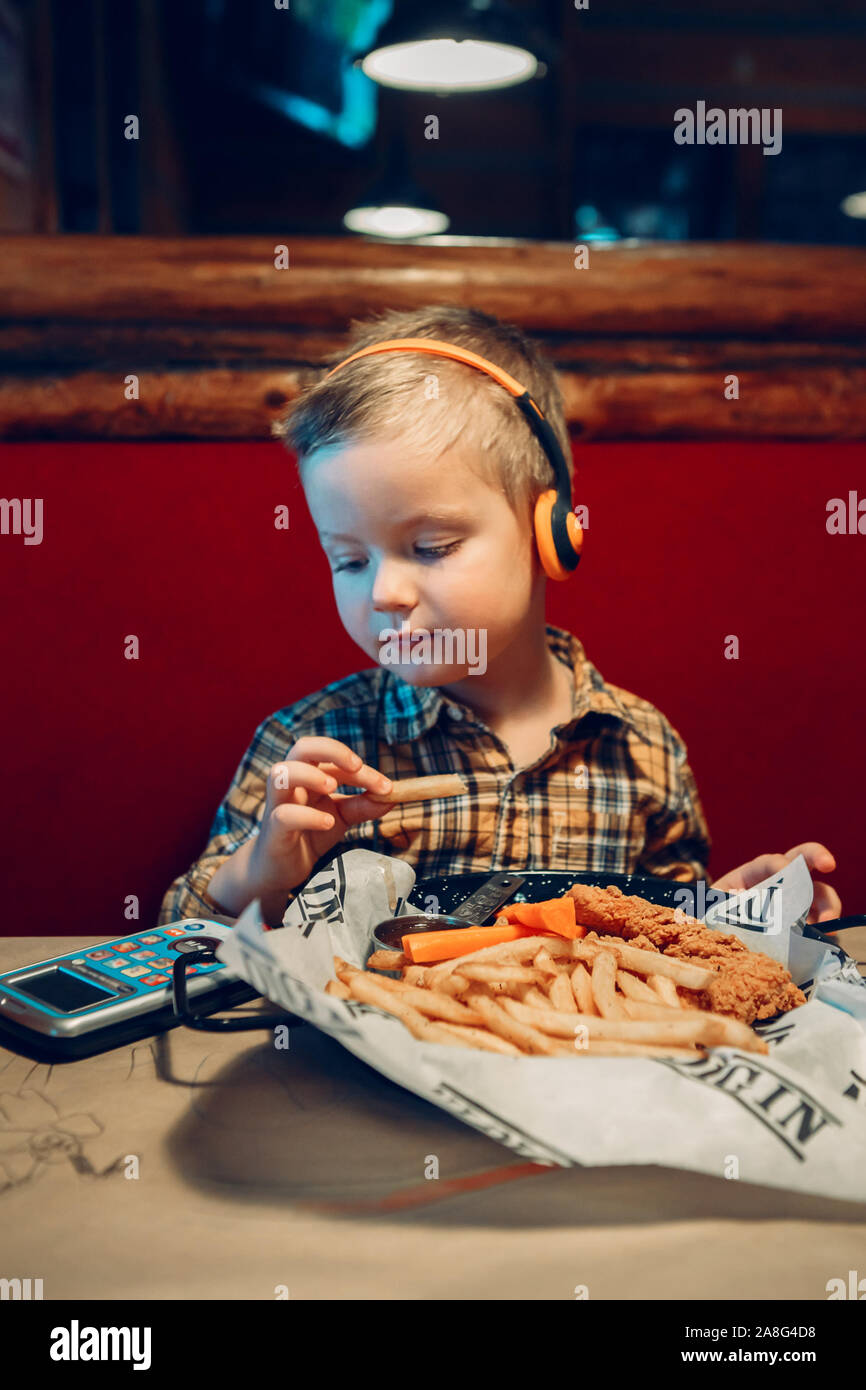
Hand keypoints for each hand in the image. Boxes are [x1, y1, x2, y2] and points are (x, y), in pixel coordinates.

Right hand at [248, 736, 394, 899]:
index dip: (362, 769)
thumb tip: (393, 796)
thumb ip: (363, 805)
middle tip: (355, 765)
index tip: (387, 787)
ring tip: (332, 787)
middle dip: (330, 750)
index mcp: (309, 774)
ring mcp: (278, 804)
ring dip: (309, 775)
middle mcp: (292, 783)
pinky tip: (328, 823)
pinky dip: (307, 816)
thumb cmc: (309, 833)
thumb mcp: (342, 816)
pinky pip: (284, 815)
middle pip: (302, 748)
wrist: (281, 868)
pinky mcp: (273, 830)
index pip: (334, 758)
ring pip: (281, 773)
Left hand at [711, 842, 841, 926]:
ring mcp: (796, 903)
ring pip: (820, 894)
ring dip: (828, 905)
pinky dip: (825, 929)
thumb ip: (721, 902)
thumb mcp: (714, 906)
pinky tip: (822, 938)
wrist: (720, 937)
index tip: (784, 872)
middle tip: (829, 864)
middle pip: (803, 861)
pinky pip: (821, 923)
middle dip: (818, 856)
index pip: (770, 862)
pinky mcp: (805, 924)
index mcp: (754, 874)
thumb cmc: (715, 915)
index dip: (779, 865)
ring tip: (827, 923)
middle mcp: (780, 882)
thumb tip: (734, 904)